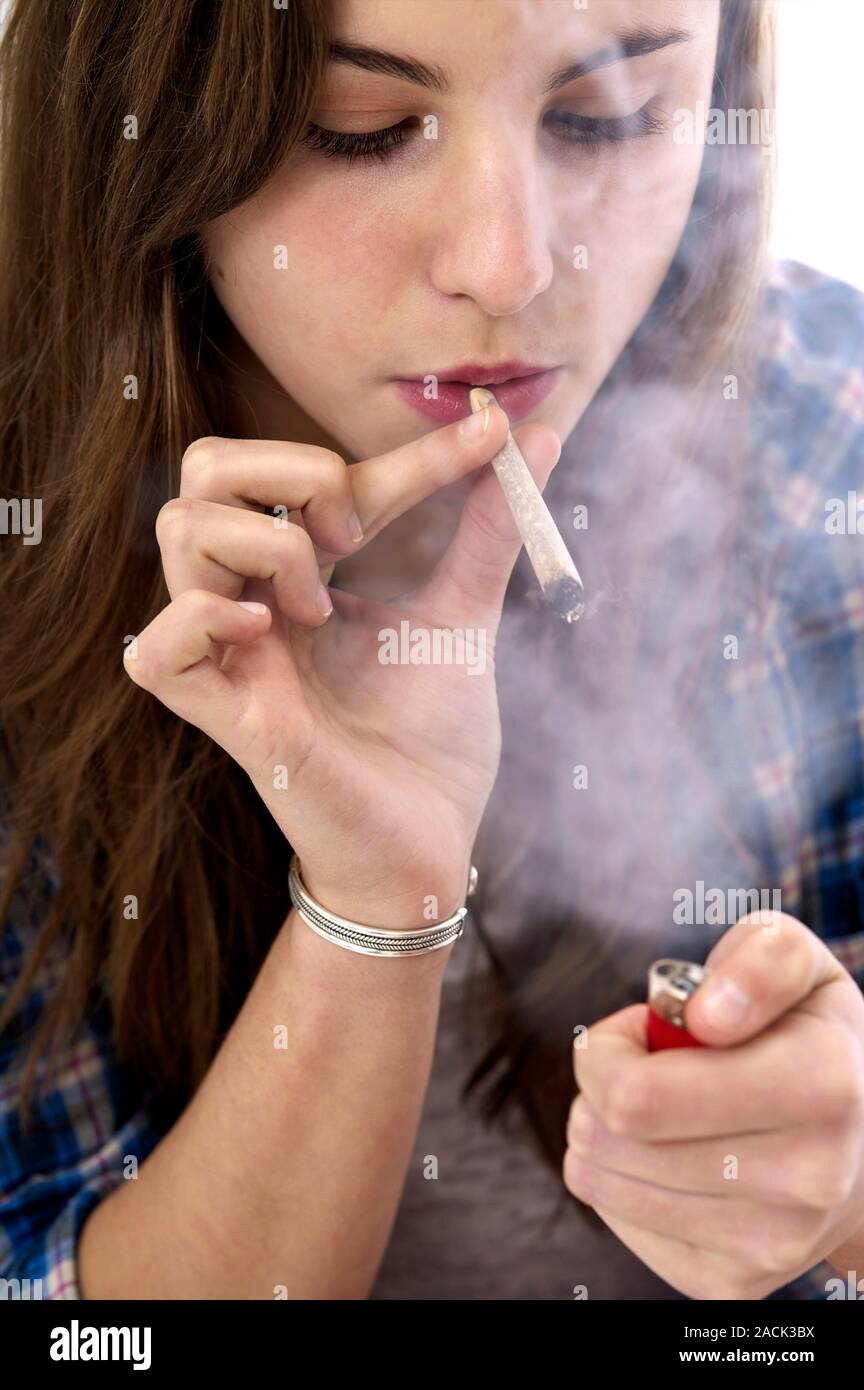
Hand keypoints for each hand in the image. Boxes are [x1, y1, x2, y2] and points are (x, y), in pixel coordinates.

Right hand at [123, 409, 560, 922]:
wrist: (428, 847)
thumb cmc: (431, 745)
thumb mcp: (463, 617)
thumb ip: (487, 532)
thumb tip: (540, 435)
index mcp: (300, 576)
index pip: (309, 471)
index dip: (406, 450)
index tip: (491, 439)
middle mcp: (254, 603)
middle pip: (203, 472)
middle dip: (284, 468)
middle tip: (352, 529)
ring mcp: (233, 657)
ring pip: (180, 533)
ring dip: (265, 542)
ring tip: (321, 605)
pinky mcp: (224, 717)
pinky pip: (156, 648)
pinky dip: (205, 618)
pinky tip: (269, 634)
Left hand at [565, 911, 863, 1298]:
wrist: (860, 1141)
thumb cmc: (806, 1034)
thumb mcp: (794, 962)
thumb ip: (758, 961)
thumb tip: (707, 1017)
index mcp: (819, 1085)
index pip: (637, 1097)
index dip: (605, 1052)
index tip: (640, 1030)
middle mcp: (805, 1178)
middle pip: (610, 1139)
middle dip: (599, 1087)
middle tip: (642, 1065)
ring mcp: (772, 1244)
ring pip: (600, 1180)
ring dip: (604, 1130)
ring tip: (659, 1107)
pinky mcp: (733, 1283)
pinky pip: (615, 1221)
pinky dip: (620, 1179)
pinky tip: (668, 1153)